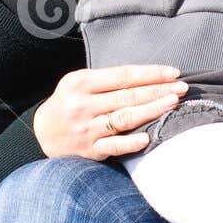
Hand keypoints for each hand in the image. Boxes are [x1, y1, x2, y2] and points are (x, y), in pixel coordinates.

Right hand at [33, 64, 187, 158]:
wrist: (41, 134)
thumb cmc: (69, 103)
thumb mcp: (79, 83)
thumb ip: (108, 80)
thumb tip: (150, 78)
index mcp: (81, 83)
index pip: (122, 76)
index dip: (150, 73)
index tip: (173, 72)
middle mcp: (83, 105)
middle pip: (127, 96)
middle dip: (158, 91)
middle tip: (181, 88)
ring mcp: (86, 129)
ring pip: (124, 118)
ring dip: (152, 110)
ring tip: (173, 104)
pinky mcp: (89, 150)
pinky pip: (114, 145)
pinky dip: (131, 142)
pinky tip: (148, 137)